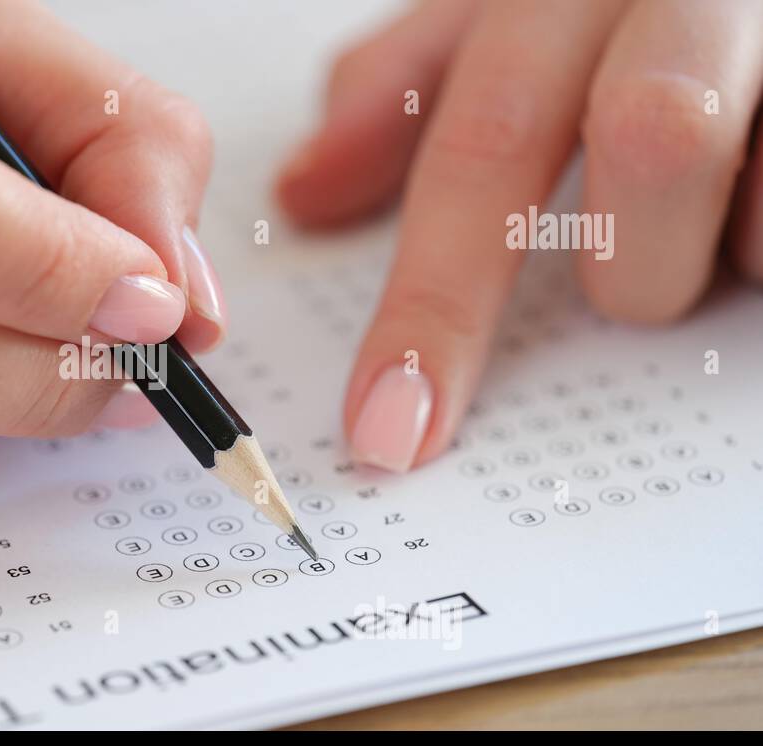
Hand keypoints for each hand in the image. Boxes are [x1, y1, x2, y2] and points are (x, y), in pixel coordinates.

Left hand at [276, 0, 762, 471]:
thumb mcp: (506, 14)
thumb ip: (404, 92)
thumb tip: (304, 195)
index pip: (480, 149)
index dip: (432, 304)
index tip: (391, 427)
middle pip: (653, 140)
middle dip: (633, 265)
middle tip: (625, 283)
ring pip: (757, 181)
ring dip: (710, 249)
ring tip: (698, 229)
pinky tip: (752, 205)